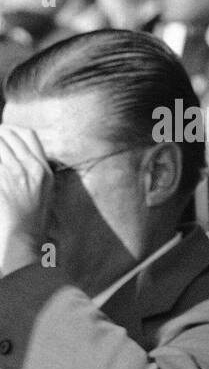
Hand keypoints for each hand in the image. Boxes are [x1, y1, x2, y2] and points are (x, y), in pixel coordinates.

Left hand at [0, 125, 52, 275]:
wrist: (24, 238)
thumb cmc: (32, 219)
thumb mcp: (43, 192)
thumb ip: (33, 172)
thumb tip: (17, 157)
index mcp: (44, 170)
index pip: (29, 136)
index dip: (12, 130)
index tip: (2, 132)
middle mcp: (32, 169)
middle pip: (10, 136)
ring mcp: (16, 175)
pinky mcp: (2, 182)